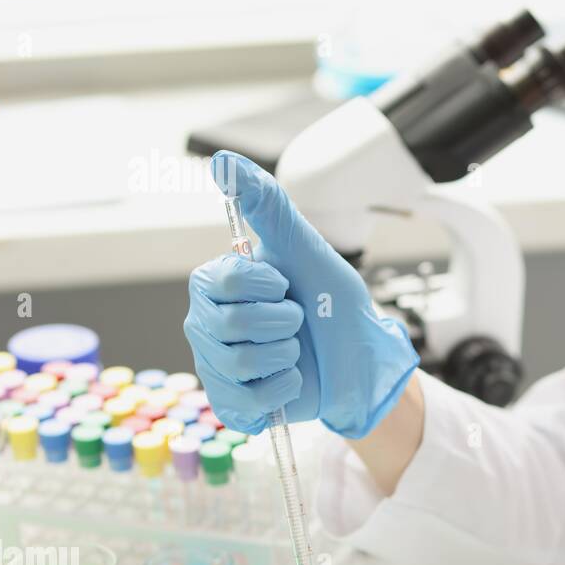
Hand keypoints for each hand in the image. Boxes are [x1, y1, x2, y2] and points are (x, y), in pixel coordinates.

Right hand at [184, 151, 418, 437]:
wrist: (361, 357)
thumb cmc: (332, 301)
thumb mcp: (306, 247)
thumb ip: (267, 204)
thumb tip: (226, 159)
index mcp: (213, 283)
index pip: (225, 280)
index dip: (269, 285)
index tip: (286, 285)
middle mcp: (204, 324)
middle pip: (232, 324)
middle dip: (284, 321)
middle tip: (296, 320)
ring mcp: (214, 367)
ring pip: (241, 362)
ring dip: (287, 355)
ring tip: (295, 349)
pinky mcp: (232, 405)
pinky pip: (249, 401)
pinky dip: (285, 389)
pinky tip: (292, 379)